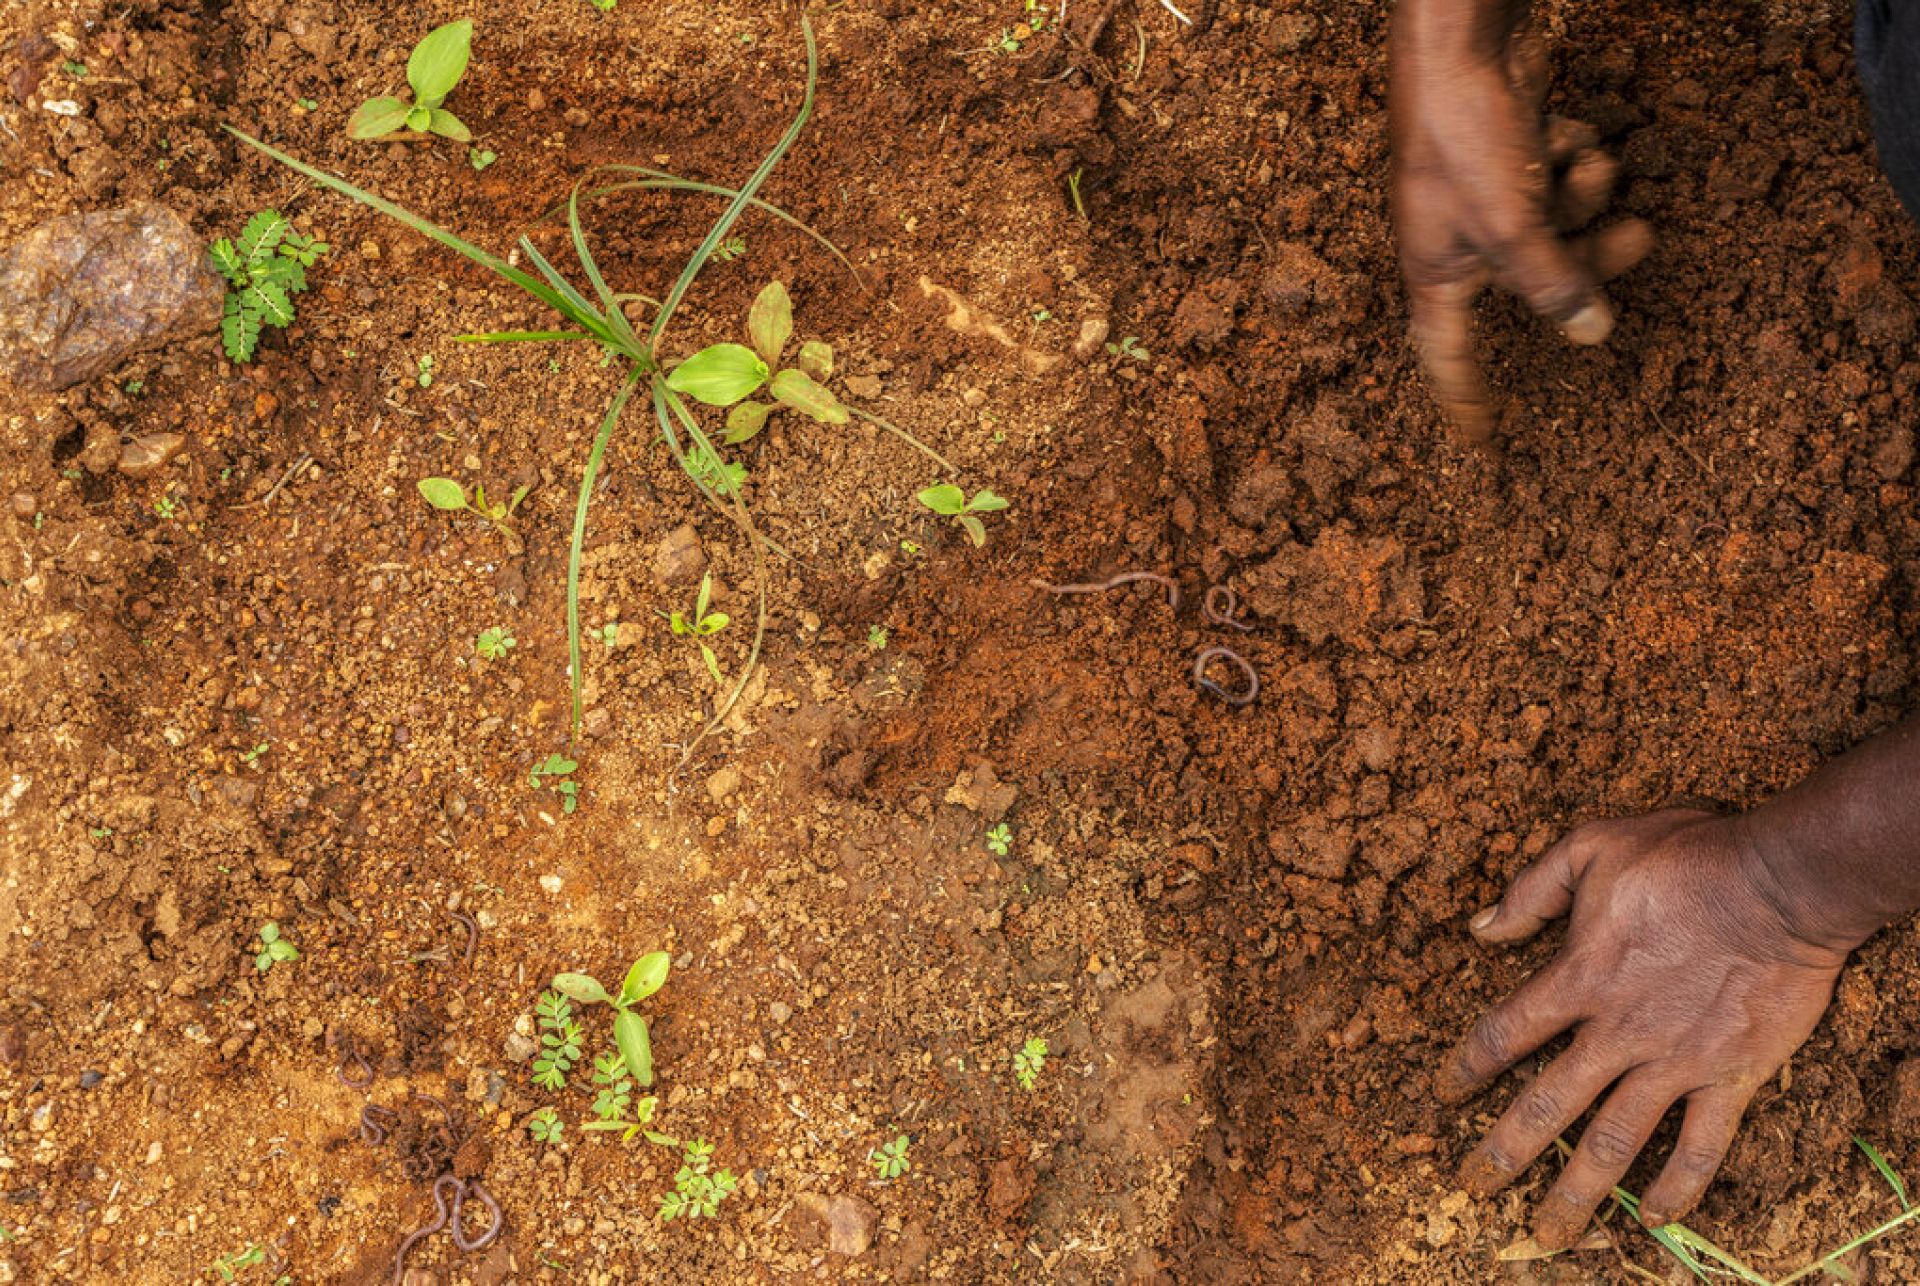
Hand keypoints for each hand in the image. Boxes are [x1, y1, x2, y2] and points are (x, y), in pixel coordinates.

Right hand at [1390, 1, 1653, 440]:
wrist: (1459, 46)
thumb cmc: (1461, 139)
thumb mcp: (1513, 226)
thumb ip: (1553, 285)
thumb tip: (1592, 334)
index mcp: (1437, 273)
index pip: (1447, 356)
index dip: (1464, 398)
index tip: (1481, 440)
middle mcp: (1458, 241)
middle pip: (1532, 281)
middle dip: (1585, 259)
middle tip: (1637, 242)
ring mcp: (1483, 194)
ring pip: (1554, 222)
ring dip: (1584, 195)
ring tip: (1592, 163)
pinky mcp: (1505, 152)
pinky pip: (1554, 176)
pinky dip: (1569, 157)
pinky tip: (1562, 129)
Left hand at [1440, 810, 1849, 1247]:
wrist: (1780, 884)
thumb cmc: (1686, 857)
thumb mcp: (1592, 848)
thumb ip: (1531, 890)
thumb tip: (1478, 928)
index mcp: (1579, 977)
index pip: (1504, 1033)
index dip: (1467, 1066)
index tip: (1443, 1094)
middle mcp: (1617, 1031)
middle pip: (1546, 1105)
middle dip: (1504, 1152)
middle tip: (1472, 1188)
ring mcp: (1674, 1060)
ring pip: (1613, 1140)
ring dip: (1578, 1192)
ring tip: (1548, 1233)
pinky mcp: (1731, 1076)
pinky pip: (1701, 1145)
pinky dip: (1678, 1185)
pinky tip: (1654, 1218)